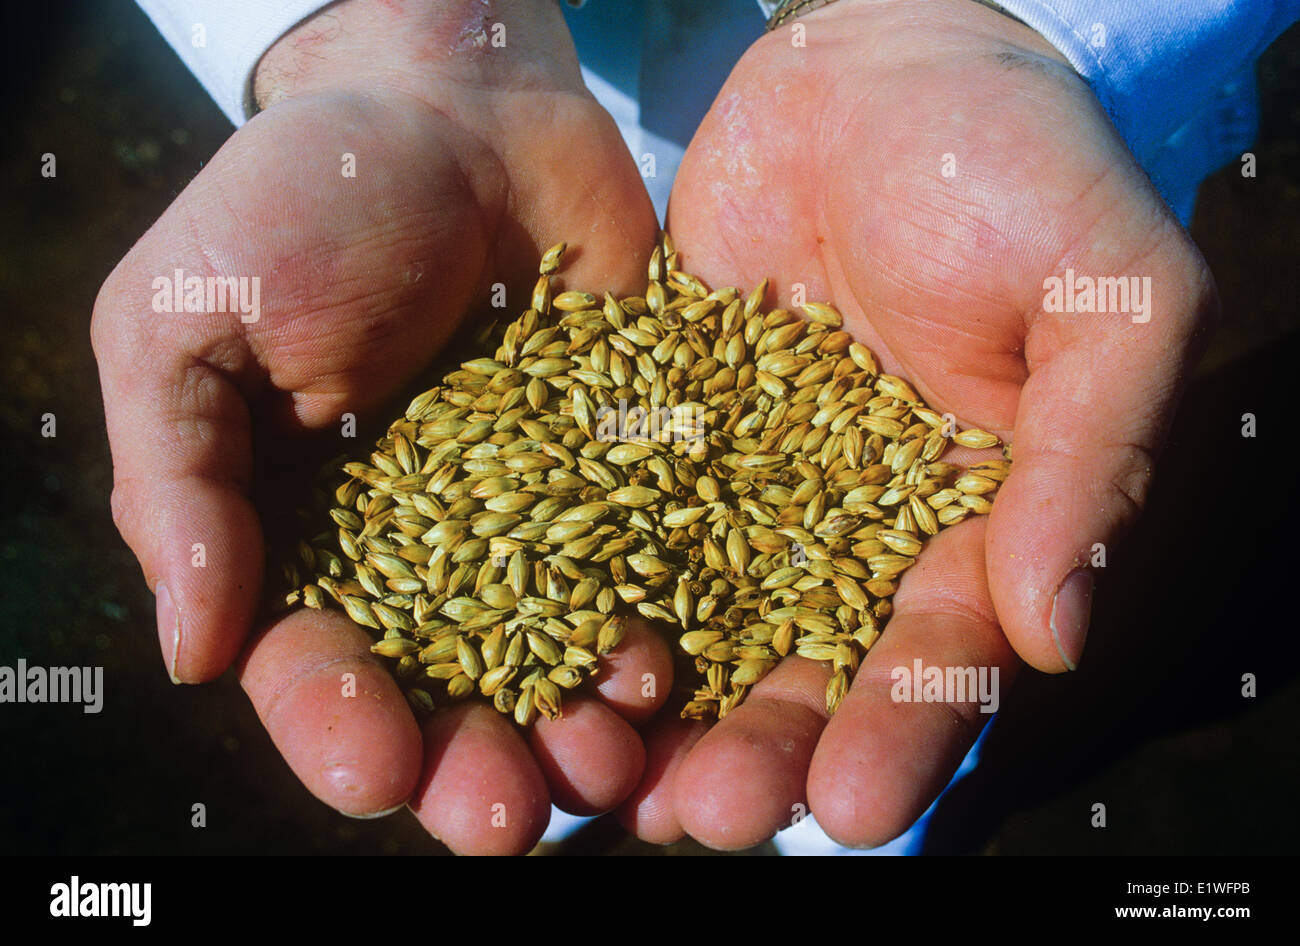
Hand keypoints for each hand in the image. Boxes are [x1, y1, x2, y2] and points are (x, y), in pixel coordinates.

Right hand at [92, 0, 665, 853]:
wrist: (454, 112)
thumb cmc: (300, 203)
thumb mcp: (185, 324)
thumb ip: (178, 483)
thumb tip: (190, 649)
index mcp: (309, 540)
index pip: (315, 668)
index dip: (338, 727)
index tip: (377, 765)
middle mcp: (430, 556)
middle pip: (448, 695)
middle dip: (472, 764)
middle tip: (507, 815)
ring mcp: (541, 525)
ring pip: (558, 662)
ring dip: (576, 731)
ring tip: (604, 766)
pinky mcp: (628, 480)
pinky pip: (651, 575)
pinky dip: (660, 631)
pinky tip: (670, 668)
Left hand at [619, 0, 1216, 847]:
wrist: (877, 68)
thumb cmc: (1019, 167)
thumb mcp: (1105, 300)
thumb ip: (1087, 462)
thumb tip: (1054, 631)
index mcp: (971, 517)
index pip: (941, 652)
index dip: (901, 730)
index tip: (848, 802)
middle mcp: (852, 525)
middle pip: (805, 664)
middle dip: (761, 747)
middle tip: (704, 816)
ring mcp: (749, 485)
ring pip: (701, 618)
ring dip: (662, 703)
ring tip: (607, 775)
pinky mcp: (664, 432)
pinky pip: (620, 519)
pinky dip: (583, 584)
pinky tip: (534, 651)